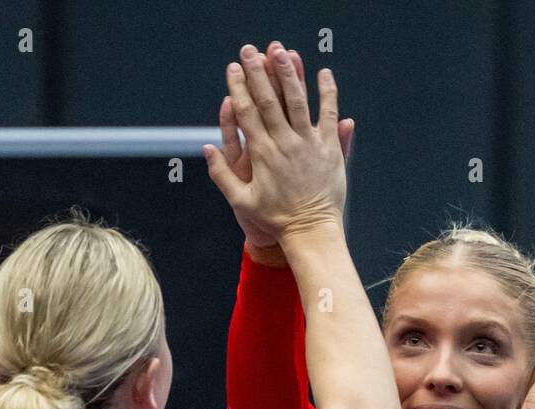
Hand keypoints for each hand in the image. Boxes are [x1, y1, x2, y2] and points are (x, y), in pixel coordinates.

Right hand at [206, 44, 346, 241]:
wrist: (310, 232)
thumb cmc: (274, 220)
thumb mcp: (241, 202)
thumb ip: (221, 174)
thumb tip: (206, 147)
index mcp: (262, 155)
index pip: (246, 113)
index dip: (238, 87)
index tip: (233, 68)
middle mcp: (284, 145)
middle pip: (268, 101)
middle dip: (258, 72)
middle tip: (250, 50)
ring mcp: (307, 145)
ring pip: (297, 101)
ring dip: (289, 73)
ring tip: (281, 51)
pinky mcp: (328, 149)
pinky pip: (328, 115)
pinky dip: (327, 94)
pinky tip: (323, 74)